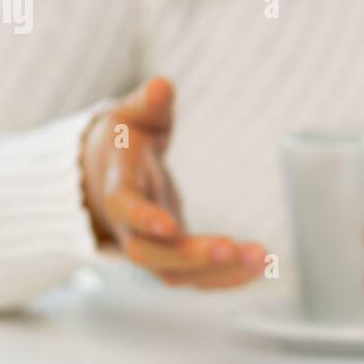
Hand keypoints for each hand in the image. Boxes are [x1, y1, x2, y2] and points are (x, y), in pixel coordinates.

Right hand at [81, 77, 265, 288]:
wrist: (104, 175)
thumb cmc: (123, 139)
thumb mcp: (129, 114)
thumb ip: (147, 103)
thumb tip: (162, 86)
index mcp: (116, 188)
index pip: (124, 208)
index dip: (142, 217)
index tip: (169, 225)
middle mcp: (128, 227)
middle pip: (150, 254)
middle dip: (189, 255)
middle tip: (230, 248)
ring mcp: (150, 247)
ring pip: (174, 274)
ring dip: (217, 272)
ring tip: (260, 257)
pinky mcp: (171, 257)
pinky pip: (194, 277)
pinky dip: (226, 277)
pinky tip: (258, 266)